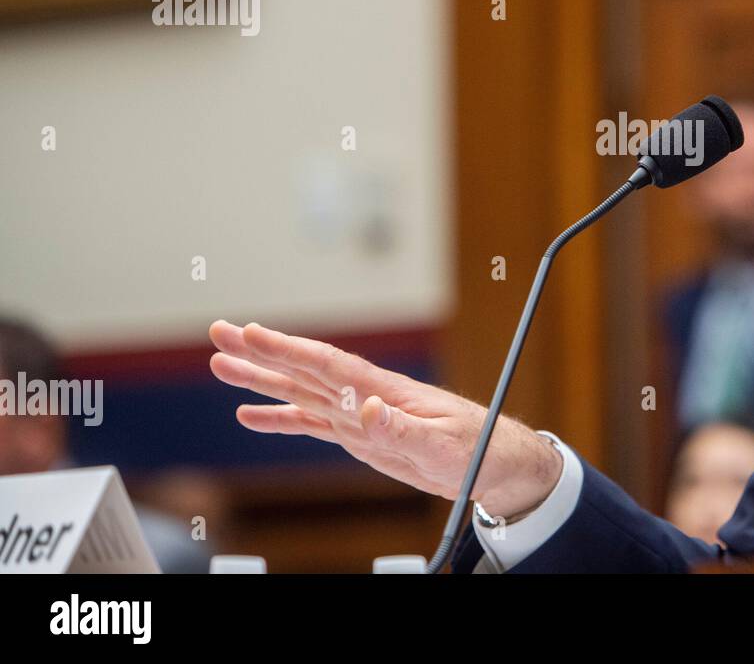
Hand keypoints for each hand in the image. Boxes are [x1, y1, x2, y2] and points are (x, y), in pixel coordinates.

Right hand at [207, 320, 562, 517]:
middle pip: (304, 369)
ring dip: (261, 378)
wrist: (493, 463)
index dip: (289, 349)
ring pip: (300, 391)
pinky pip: (312, 423)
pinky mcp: (359, 435)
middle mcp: (364, 396)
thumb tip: (365, 409)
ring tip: (220, 365)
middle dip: (261, 352)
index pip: (327, 364)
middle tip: (218, 333)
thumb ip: (403, 428)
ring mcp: (359, 414)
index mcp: (383, 390)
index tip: (252, 333)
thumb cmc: (476, 448)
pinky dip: (280, 418)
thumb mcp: (443, 443)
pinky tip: (250, 415)